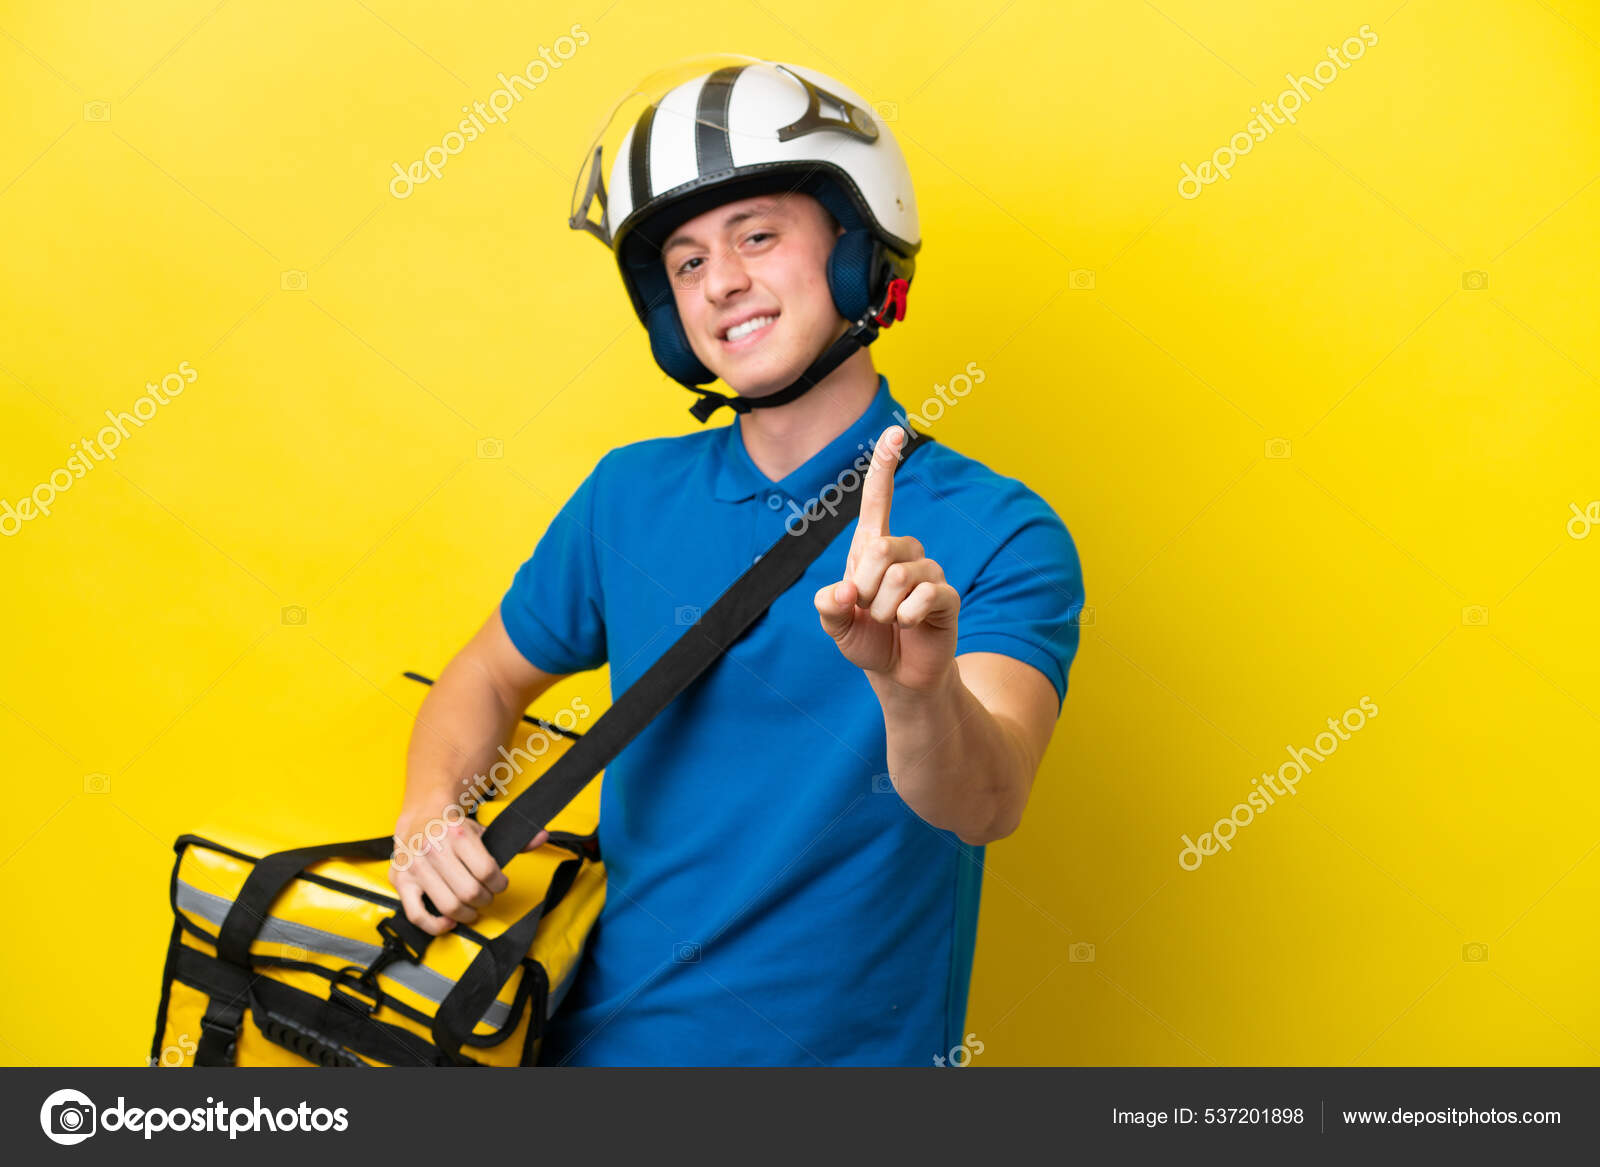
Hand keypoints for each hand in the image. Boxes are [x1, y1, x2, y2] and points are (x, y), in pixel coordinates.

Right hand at [387, 808, 547, 935]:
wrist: (420, 817)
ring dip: (467, 914)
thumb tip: (542, 837)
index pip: (487, 871)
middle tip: (486, 895)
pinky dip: (435, 925)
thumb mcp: (483, 829)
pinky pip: (416, 914)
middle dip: (485, 899)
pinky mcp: (400, 881)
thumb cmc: (452, 827)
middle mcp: (434, 849)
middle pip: (470, 892)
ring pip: (448, 906)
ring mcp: (415, 867)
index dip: (499, 883)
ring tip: (472, 908)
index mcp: (457, 834)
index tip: (500, 883)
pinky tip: (448, 922)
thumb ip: (513, 839)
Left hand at [814, 424, 960, 693]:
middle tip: (869, 611)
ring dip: (882, 610)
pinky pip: (922, 597)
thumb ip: (828, 606)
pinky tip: (909, 626)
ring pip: (899, 576)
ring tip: (889, 622)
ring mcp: (929, 572)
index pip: (879, 500)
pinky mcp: (946, 596)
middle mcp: (904, 553)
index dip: (884, 466)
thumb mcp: (835, 625)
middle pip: (881, 548)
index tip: (894, 431)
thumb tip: (842, 592)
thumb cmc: (867, 642)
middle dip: (865, 588)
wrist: (899, 676)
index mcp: (872, 549)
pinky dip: (905, 618)